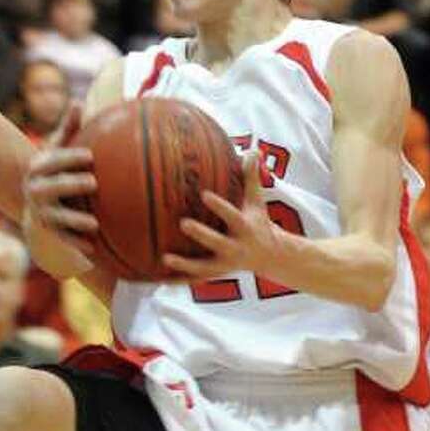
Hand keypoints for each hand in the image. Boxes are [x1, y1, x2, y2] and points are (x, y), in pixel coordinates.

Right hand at [22, 102, 99, 246]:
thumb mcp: (57, 150)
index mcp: (38, 168)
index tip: (90, 156)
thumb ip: (68, 128)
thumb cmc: (54, 171)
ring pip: (56, 218)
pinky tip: (92, 247)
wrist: (36, 205)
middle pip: (52, 188)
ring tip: (94, 224)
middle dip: (71, 185)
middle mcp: (35, 191)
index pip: (52, 161)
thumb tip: (79, 101)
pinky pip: (62, 239)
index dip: (69, 158)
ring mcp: (40, 212)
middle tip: (93, 182)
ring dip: (74, 221)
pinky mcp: (48, 231)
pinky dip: (76, 244)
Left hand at [162, 151, 273, 280]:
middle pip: (217, 243)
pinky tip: (159, 279)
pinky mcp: (215, 276)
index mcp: (245, 229)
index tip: (204, 194)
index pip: (233, 217)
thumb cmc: (258, 222)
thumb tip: (252, 149)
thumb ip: (251, 177)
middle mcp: (236, 249)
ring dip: (184, 265)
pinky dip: (178, 281)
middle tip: (182, 223)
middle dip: (202, 235)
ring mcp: (224, 265)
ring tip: (164, 258)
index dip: (220, 207)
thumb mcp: (257, 201)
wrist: (269, 256)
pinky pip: (195, 280)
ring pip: (203, 268)